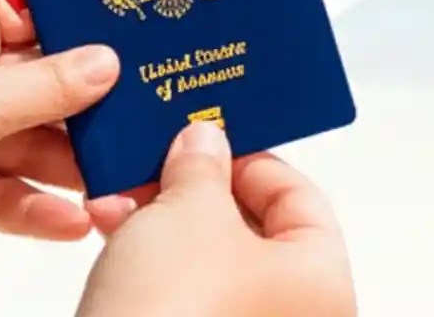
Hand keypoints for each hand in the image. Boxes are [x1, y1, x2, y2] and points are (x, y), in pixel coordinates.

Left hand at [0, 0, 119, 301]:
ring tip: (126, 181)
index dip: (84, 16)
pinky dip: (38, 209)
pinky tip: (75, 223)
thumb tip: (106, 63)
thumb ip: (45, 86)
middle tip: (155, 116)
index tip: (144, 27)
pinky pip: (6, 194)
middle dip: (91, 103)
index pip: (30, 3)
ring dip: (72, 165)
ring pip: (30, 141)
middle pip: (41, 79)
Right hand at [75, 123, 355, 316]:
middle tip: (159, 160)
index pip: (300, 197)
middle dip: (194, 188)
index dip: (250, 157)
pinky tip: (111, 232)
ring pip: (210, 262)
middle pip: (252, 230)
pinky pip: (184, 294)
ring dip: (162, 220)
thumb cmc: (174, 315)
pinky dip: (151, 260)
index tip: (208, 135)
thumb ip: (201, 164)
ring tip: (120, 195)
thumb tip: (204, 142)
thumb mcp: (187, 211)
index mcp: (322, 281)